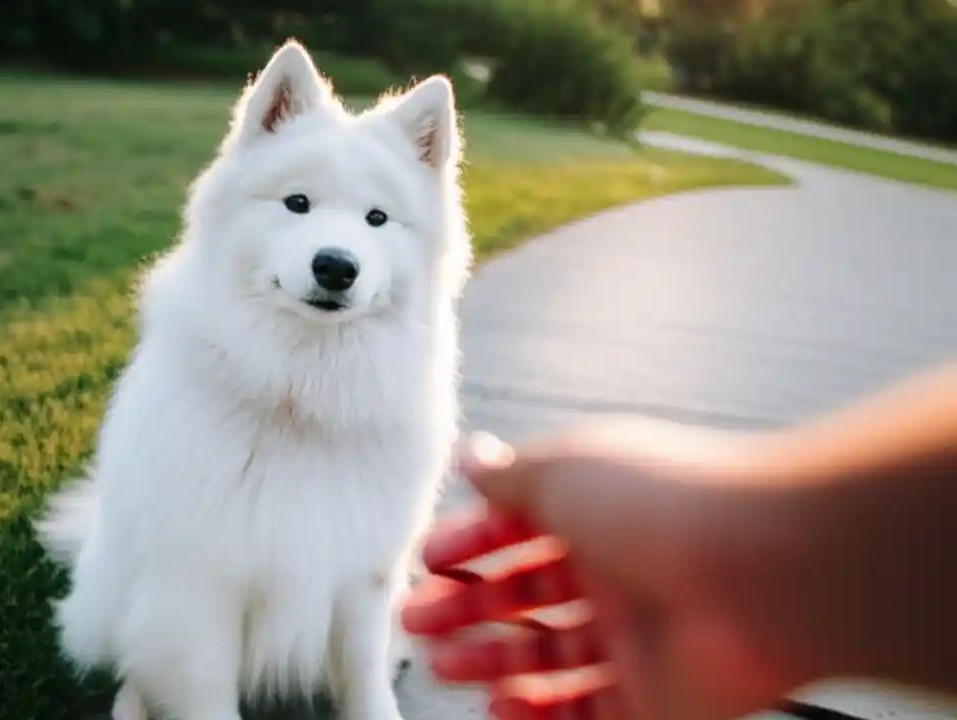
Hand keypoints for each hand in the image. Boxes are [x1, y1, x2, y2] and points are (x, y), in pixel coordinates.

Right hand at [403, 419, 810, 719]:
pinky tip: (501, 708)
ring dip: (493, 663)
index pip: (521, 526)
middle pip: (529, 594)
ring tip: (445, 669)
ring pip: (551, 655)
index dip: (471, 541)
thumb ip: (509, 474)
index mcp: (600, 508)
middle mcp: (620, 569)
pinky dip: (538, 715)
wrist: (764, 572)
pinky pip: (587, 711)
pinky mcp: (657, 695)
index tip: (427, 560)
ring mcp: (640, 635)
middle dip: (469, 608)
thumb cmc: (666, 505)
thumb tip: (470, 457)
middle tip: (418, 623)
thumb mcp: (564, 469)